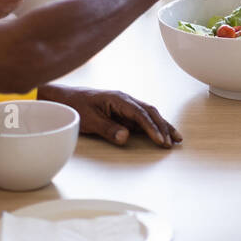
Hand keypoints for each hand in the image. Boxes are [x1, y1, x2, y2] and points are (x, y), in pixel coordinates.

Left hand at [40, 86, 180, 147]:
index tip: (160, 140)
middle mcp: (125, 100)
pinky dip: (153, 126)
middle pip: (150, 112)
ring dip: (163, 126)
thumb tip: (126, 137)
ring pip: (149, 114)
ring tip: (176, 138)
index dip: (152, 127)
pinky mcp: (123, 112)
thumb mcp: (89, 121)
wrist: (64, 98)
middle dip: (164, 126)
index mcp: (118, 99)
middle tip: (174, 142)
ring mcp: (125, 105)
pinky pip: (142, 118)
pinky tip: (161, 134)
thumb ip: (108, 129)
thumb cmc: (75, 107)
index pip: (140, 113)